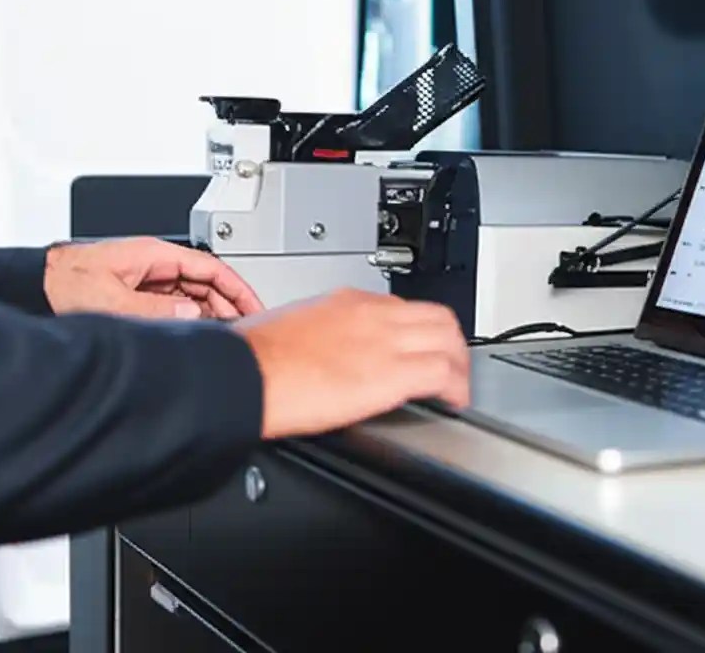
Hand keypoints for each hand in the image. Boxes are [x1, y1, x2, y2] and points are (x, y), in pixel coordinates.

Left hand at [44, 238, 262, 318]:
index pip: (211, 267)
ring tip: (225, 336)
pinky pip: (177, 304)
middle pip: (207, 282)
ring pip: (194, 294)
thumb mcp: (112, 299)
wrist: (34, 285)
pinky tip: (198, 335)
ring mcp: (149, 280)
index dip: (238, 287)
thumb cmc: (62, 283)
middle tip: (245, 329)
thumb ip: (155, 308)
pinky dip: (192, 318)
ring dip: (211, 314)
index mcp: (154, 255)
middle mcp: (155, 265)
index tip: (255, 306)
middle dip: (229, 305)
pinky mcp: (140, 294)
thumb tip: (192, 312)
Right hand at [235, 289, 469, 438]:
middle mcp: (373, 315)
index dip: (417, 329)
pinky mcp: (391, 374)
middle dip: (451, 341)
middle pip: (437, 317)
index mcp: (347, 303)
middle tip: (452, 363)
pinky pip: (443, 374)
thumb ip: (318, 333)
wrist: (244, 373)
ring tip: (457, 384)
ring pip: (449, 340)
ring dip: (459, 364)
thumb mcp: (291, 326)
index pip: (401, 307)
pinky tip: (454, 400)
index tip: (416, 345)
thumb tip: (318, 348)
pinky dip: (457, 387)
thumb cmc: (252, 356)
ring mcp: (385, 342)